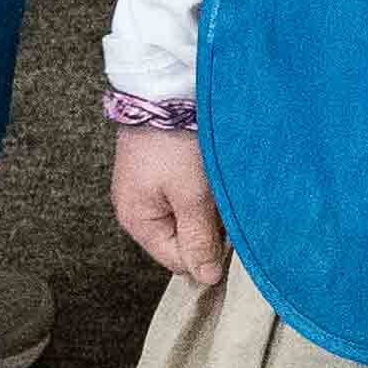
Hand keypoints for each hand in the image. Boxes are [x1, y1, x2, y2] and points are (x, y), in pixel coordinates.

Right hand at [111, 121, 226, 285]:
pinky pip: (184, 196)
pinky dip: (201, 191)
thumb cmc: (174, 144)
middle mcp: (137, 208)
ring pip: (186, 217)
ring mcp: (147, 188)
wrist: (164, 90)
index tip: (231, 237)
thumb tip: (205, 278)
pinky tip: (210, 175)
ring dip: (206, 209)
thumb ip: (198, 241)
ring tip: (216, 186)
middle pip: (181, 240)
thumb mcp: (192, 197)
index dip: (206, 255)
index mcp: (137, 221)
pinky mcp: (158, 170)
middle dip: (207, 230)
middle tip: (223, 206)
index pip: (177, 261)